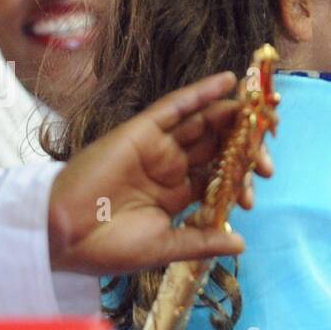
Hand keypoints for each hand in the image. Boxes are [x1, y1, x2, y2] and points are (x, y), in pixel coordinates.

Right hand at [48, 72, 273, 274]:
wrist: (65, 236)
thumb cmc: (108, 248)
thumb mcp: (165, 247)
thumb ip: (202, 241)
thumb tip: (241, 243)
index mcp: (176, 195)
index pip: (218, 177)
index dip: (242, 173)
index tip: (265, 176)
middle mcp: (169, 167)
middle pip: (215, 148)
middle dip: (244, 146)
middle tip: (266, 149)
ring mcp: (157, 147)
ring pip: (202, 124)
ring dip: (230, 116)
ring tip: (257, 108)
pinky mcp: (142, 131)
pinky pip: (176, 107)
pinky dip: (202, 93)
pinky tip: (229, 82)